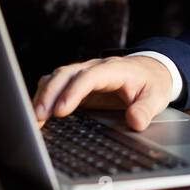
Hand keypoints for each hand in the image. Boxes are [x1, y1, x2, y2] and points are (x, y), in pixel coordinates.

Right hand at [32, 55, 173, 131]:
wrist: (150, 70)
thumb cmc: (151, 84)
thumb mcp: (156, 97)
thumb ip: (145, 110)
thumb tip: (135, 122)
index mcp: (114, 69)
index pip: (90, 76)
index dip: (74, 92)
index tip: (61, 111)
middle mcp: (95, 67)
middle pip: (66, 74)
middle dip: (50, 94)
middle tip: (38, 118)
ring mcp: (83, 73)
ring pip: (56, 77)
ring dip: (43, 96)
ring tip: (33, 120)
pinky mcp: (76, 83)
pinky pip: (55, 85)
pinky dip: (44, 97)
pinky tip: (38, 115)